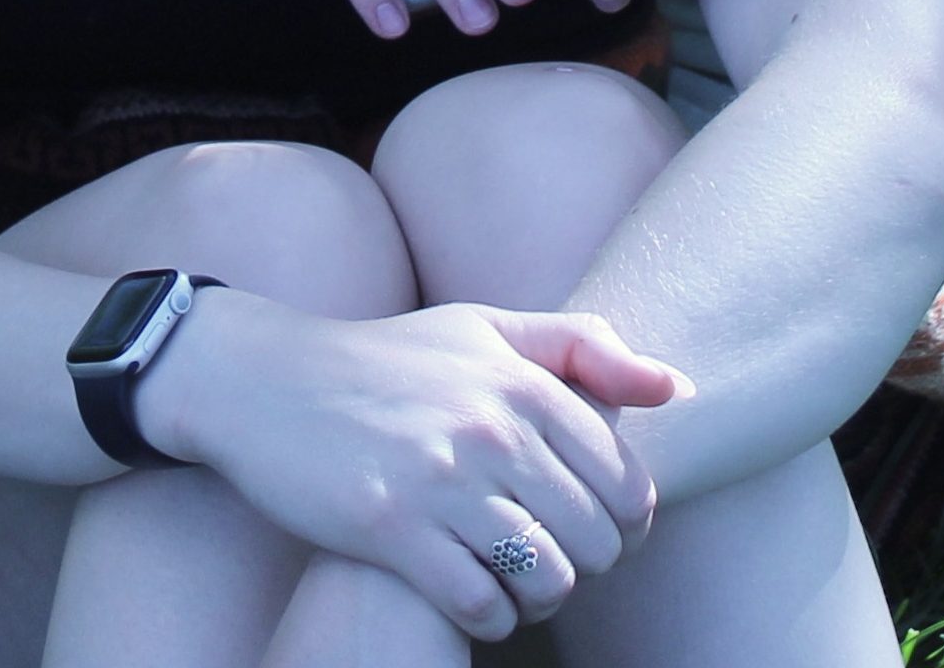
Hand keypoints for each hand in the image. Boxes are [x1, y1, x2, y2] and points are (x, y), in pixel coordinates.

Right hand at [143, 293, 686, 642]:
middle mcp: (488, 427)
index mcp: (518, 379)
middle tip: (546, 552)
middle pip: (595, 540)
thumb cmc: (385, 359)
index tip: (591, 525)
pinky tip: (470, 593)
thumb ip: (580, 349)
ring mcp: (439, 480)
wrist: (265, 382)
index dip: (623, 522)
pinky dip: (490, 616)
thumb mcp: (480, 328)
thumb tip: (677, 387)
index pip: (625, 482)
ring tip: (511, 576)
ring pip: (548, 579)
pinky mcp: (391, 529)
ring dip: (538, 595)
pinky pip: (482, 606)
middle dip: (583, 562)